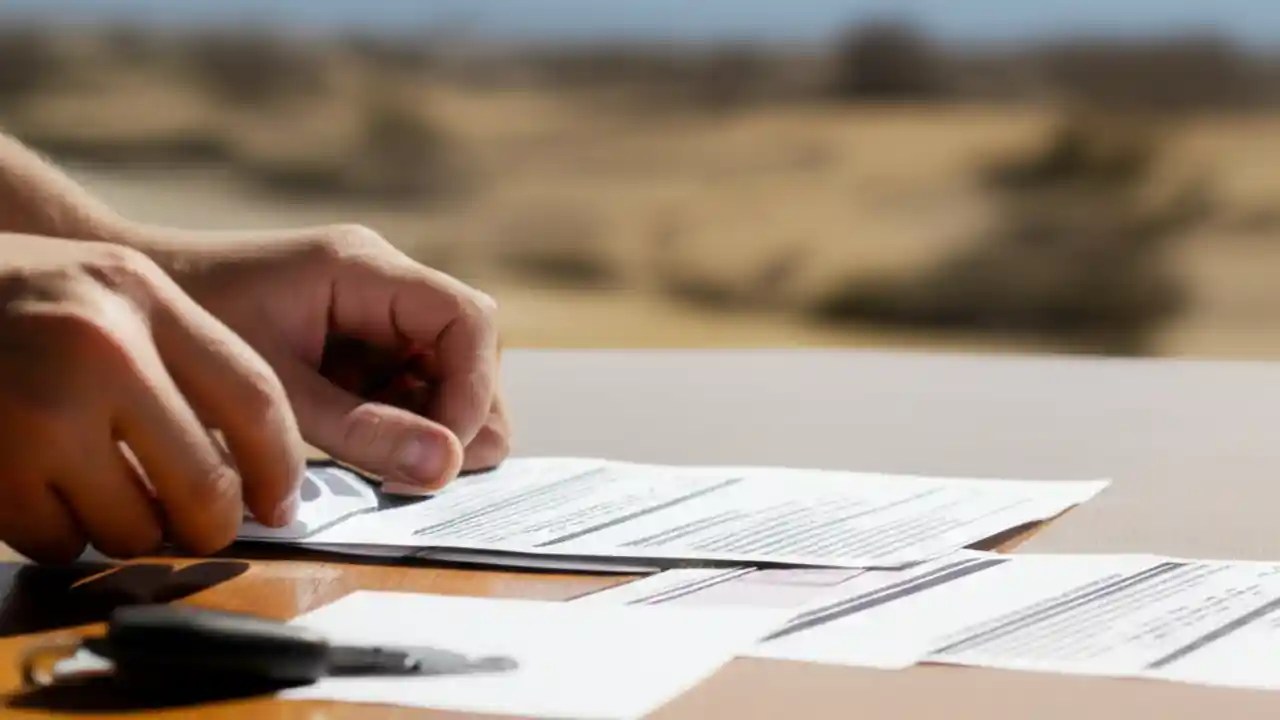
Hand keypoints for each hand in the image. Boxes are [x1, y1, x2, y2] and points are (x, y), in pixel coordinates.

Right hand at [0, 235, 302, 561]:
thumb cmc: (7, 298)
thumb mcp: (101, 288)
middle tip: (200, 527)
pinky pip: (57, 543)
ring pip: (131, 529)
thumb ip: (177, 356)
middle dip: (210, 525)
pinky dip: (59, 536)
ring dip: (127, 531)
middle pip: (204, 486)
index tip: (280, 503)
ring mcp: (34, 410)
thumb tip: (254, 467)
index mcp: (138, 294)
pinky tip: (38, 492)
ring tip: (99, 491)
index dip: (280, 467)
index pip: (254, 398)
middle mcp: (97, 347)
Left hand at [141, 224, 506, 492]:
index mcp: (363, 269)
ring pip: (446, 375)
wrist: (121, 314)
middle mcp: (382, 283)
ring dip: (429, 427)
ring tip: (386, 465)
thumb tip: (445, 467)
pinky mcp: (359, 345)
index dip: (474, 390)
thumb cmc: (189, 330)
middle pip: (469, 350)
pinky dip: (400, 427)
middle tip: (424, 475)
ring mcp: (374, 314)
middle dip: (460, 416)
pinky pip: (409, 388)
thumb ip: (361, 430)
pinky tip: (364, 452)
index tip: (446, 454)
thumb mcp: (275, 391)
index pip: (467, 321)